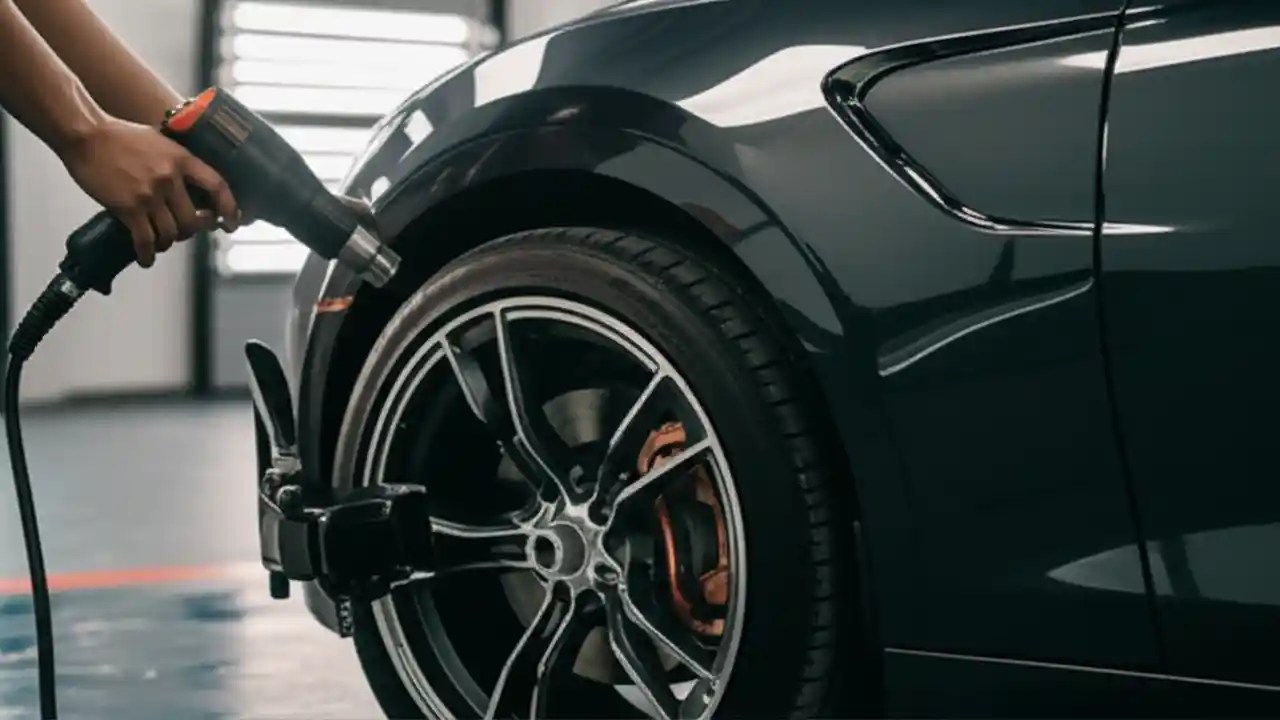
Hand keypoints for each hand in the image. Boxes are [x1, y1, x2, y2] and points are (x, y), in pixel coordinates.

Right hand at [59, 116, 240, 266]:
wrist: (85, 135)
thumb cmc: (119, 136)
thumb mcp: (160, 139)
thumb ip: (179, 158)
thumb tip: (195, 179)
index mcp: (182, 159)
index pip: (218, 186)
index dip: (229, 207)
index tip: (232, 221)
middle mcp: (170, 178)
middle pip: (193, 220)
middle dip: (190, 232)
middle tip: (183, 233)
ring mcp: (149, 194)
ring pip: (171, 233)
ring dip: (167, 244)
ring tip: (160, 243)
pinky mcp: (128, 207)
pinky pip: (145, 240)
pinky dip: (147, 254)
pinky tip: (146, 258)